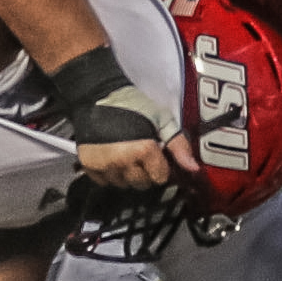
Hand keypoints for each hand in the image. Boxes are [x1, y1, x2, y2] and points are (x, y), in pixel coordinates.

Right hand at [53, 49, 196, 187]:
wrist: (99, 96)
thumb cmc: (132, 105)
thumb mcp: (162, 119)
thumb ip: (179, 145)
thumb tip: (193, 167)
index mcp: (143, 149)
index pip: (160, 177)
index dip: (161, 167)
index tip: (156, 156)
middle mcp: (123, 160)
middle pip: (142, 183)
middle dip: (145, 172)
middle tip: (140, 154)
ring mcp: (104, 165)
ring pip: (123, 184)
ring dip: (127, 174)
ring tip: (125, 153)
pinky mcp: (89, 166)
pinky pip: (104, 182)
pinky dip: (109, 173)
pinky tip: (111, 157)